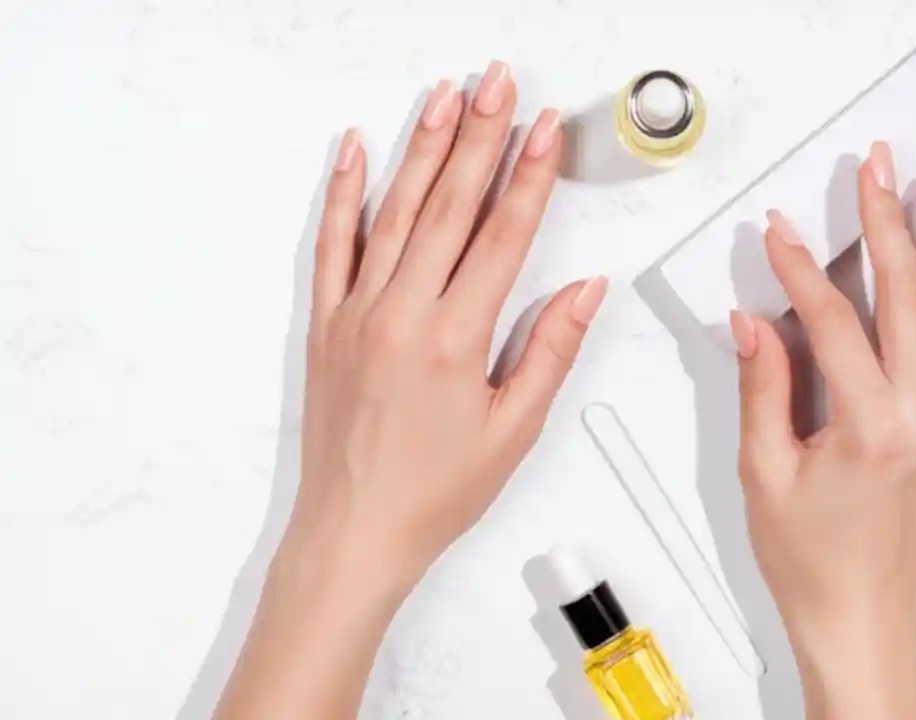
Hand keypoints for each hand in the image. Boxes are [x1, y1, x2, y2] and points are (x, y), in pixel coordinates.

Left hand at [283, 62, 605, 591]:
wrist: (353, 531)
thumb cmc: (435, 491)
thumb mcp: (512, 430)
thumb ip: (549, 351)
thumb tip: (585, 289)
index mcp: (455, 340)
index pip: (502, 238)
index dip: (528, 178)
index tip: (546, 130)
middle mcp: (402, 314)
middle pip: (449, 206)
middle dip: (481, 137)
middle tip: (500, 84)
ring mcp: (357, 313)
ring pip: (394, 213)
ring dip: (424, 149)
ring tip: (448, 97)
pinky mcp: (325, 323)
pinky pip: (333, 244)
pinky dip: (344, 194)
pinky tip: (356, 149)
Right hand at [731, 141, 915, 718]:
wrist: (867, 618)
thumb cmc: (812, 559)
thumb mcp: (765, 474)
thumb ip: (764, 387)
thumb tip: (756, 318)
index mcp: (872, 426)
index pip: (835, 322)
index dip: (803, 270)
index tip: (781, 229)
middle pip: (909, 296)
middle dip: (890, 221)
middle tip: (879, 165)